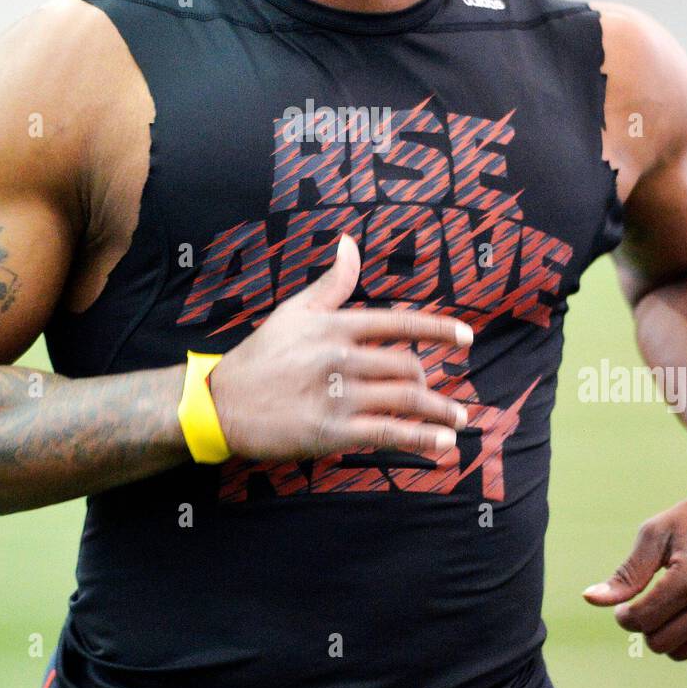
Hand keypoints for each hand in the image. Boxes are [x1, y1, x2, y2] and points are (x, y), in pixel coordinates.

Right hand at [207, 233, 471, 462]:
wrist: (220, 403)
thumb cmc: (260, 356)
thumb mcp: (293, 311)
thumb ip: (331, 282)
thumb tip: (350, 243)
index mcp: (335, 326)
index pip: (398, 323)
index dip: (437, 329)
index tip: (466, 337)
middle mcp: (341, 357)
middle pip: (406, 366)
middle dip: (428, 380)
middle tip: (440, 394)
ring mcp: (337, 396)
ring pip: (405, 399)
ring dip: (439, 411)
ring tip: (459, 420)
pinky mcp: (331, 432)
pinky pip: (388, 433)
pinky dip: (421, 439)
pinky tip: (443, 444)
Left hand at [581, 485, 686, 666]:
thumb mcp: (656, 535)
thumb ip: (626, 573)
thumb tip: (589, 599)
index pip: (642, 619)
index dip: (624, 615)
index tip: (626, 602)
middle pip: (659, 642)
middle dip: (645, 626)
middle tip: (648, 603)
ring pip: (681, 654)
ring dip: (667, 635)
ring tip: (671, 606)